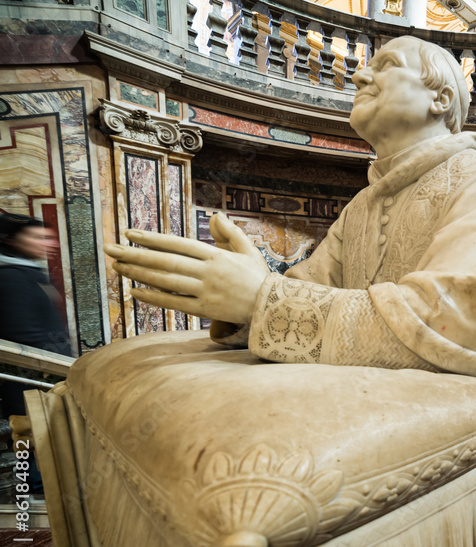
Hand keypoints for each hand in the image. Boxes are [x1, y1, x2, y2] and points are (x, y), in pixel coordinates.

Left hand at [106, 214, 269, 323]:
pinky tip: (135, 292)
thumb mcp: (249, 251)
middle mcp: (209, 272)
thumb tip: (215, 216)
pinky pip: (174, 303)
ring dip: (139, 274)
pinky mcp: (206, 309)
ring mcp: (206, 291)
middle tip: (110, 249)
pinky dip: (154, 297)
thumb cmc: (260, 278)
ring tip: (118, 267)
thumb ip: (231, 233)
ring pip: (166, 281)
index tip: (129, 234)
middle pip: (166, 261)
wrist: (274, 307)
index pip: (178, 244)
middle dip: (135, 254)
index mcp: (217, 255)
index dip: (152, 239)